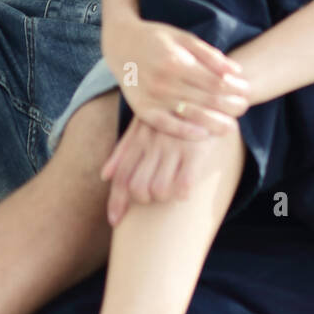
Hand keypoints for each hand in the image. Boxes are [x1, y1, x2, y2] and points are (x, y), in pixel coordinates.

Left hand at [100, 116, 221, 225]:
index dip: (116, 202)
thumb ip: (124, 149)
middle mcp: (153, 142)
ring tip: (171, 189)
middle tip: (153, 195)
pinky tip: (186, 190)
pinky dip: (183, 193)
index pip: (121, 175)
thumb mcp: (145, 124)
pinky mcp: (196, 150)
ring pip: (159, 190)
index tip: (115, 221)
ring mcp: (174, 146)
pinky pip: (184, 184)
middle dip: (143, 200)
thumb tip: (104, 175)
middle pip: (137, 188)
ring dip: (163, 198)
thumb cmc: (174, 114)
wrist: (208, 93)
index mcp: (139, 136)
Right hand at [101, 17, 249, 138]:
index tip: (247, 90)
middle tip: (244, 108)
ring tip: (231, 126)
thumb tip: (236, 71)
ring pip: (190, 115)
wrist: (120, 43)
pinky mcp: (142, 109)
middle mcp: (163, 82)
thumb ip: (209, 55)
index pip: (213, 81)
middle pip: (205, 99)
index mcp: (176, 61)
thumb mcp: (183, 38)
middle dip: (229, 106)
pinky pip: (167, 125)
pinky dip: (185, 132)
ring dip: (214, 122)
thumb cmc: (157, 39)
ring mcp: (152, 97)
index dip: (234, 88)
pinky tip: (203, 134)